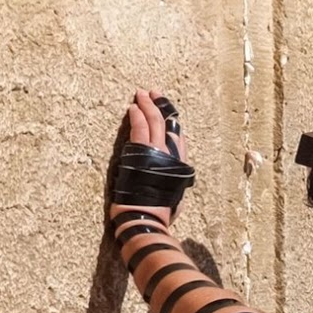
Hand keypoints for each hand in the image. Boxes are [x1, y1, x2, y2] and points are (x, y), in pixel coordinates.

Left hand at [107, 89, 188, 227]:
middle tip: (152, 93)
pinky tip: (133, 107)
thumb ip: (170, 181)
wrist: (146, 219)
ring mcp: (158, 154)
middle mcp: (172, 157)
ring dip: (147, 106)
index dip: (172, 123)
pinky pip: (140, 129)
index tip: (166, 113)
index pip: (178, 139)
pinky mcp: (142, 154)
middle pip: (167, 125)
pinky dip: (137, 116)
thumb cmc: (157, 214)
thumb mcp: (172, 197)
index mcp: (179, 166)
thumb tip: (165, 178)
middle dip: (160, 106)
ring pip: (154, 122)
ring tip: (141, 94)